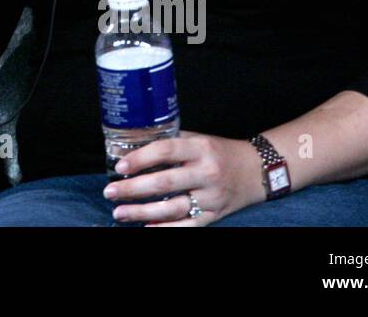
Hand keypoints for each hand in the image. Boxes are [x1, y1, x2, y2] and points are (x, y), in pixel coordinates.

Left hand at [102, 131, 266, 225]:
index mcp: (200, 148)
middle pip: (164, 182)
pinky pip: (188, 225)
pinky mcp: (215, 215)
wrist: (257, 170)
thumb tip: (134, 148)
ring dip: (142, 212)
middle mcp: (206, 172)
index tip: (120, 166)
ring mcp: (211, 196)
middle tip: (110, 192)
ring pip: (172, 208)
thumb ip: (170, 143)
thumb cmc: (220, 152)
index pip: (165, 151)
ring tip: (120, 212)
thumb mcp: (198, 139)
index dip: (140, 159)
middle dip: (133, 189)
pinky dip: (165, 229)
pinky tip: (146, 228)